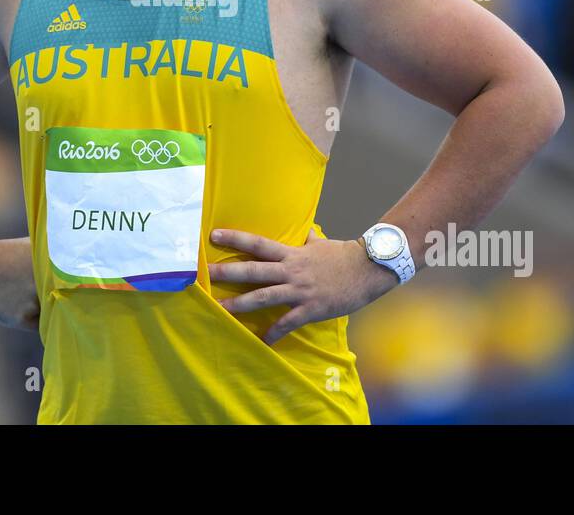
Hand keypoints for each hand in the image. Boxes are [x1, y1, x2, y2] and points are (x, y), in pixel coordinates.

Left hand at [208, 226, 399, 344]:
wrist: (368, 270)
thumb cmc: (345, 256)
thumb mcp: (322, 244)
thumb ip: (308, 240)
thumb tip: (305, 232)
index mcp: (292, 254)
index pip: (257, 243)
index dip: (235, 238)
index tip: (213, 234)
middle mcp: (291, 270)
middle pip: (253, 270)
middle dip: (227, 272)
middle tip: (205, 274)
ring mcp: (300, 290)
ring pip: (264, 297)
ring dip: (240, 304)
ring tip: (220, 309)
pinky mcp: (311, 308)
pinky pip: (288, 322)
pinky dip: (275, 332)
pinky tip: (264, 341)